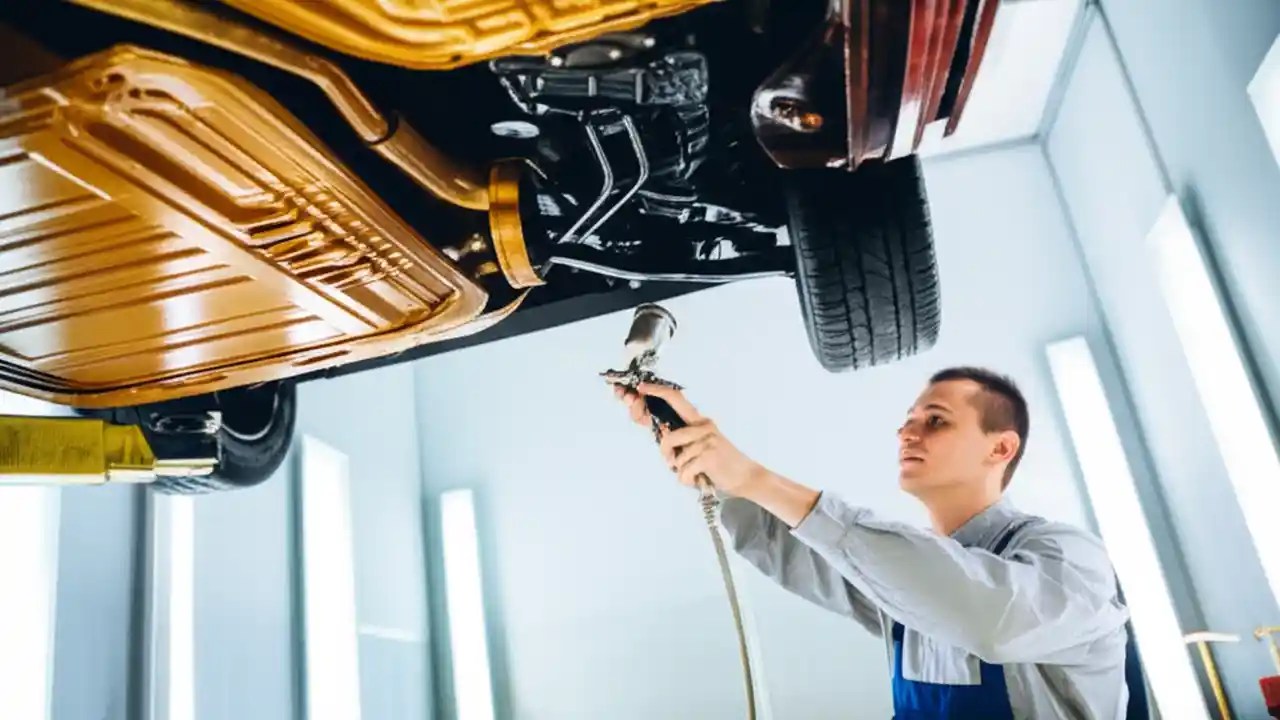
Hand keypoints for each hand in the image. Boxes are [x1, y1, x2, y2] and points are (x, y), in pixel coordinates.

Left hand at [613, 382, 763, 496]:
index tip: (640, 389)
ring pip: (674, 457)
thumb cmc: (716, 462)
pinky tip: (700, 478)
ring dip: (679, 469)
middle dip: (664, 450)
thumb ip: (676, 436)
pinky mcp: (709, 455)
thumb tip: (652, 425)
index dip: (656, 392)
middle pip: (668, 434)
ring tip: (694, 471)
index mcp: (698, 420)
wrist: (745, 477)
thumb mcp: (696, 445)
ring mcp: (707, 439)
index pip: (675, 398)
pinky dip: (687, 479)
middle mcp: (703, 425)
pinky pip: (683, 471)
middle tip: (673, 462)